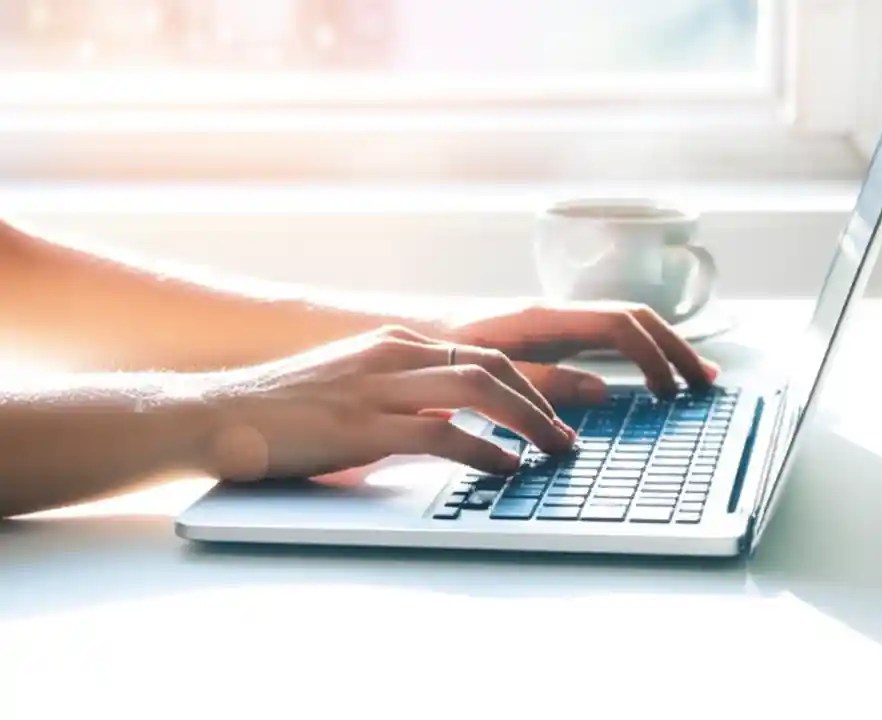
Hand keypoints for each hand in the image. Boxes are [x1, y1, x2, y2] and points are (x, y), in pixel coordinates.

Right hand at [204, 326, 576, 481]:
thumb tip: (455, 428)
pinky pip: (443, 435)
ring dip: (530, 422)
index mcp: (394, 343)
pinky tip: (506, 468)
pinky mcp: (361, 427)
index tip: (562, 407)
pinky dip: (485, 452)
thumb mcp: (354, 389)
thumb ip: (405, 400)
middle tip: (570, 435)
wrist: (215, 414)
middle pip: (494, 366)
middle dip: (544, 399)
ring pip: (480, 390)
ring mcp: (378, 388)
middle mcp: (393, 355)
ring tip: (555, 451)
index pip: (482, 354)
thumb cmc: (284, 411)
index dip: (531, 381)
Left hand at [440, 301, 719, 402]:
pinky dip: (636, 355)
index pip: (620, 325)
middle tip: (706, 381)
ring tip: (692, 379)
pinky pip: (605, 340)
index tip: (673, 390)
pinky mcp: (548, 339)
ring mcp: (554, 325)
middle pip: (634, 318)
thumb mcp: (485, 375)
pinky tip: (649, 379)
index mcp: (543, 318)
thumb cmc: (434, 358)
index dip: (654, 355)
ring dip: (661, 349)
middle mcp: (554, 314)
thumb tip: (603, 388)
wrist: (395, 344)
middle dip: (674, 347)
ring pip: (624, 326)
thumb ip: (542, 381)